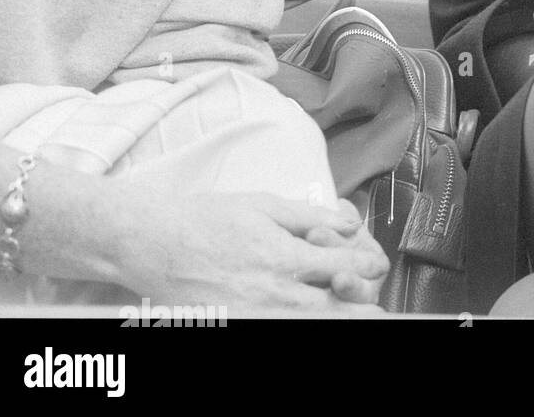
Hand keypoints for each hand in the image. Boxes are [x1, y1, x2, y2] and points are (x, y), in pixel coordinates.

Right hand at [113, 187, 389, 311]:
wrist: (155, 244)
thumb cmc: (207, 219)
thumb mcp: (265, 205)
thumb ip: (312, 217)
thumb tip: (349, 225)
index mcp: (285, 257)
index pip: (345, 267)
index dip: (368, 266)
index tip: (377, 264)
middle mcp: (274, 293)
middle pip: (334, 308)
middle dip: (360, 305)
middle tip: (378, 308)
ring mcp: (256, 315)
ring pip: (310, 324)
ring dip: (336, 317)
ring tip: (357, 317)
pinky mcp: (238, 325)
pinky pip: (279, 329)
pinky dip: (300, 323)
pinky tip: (308, 316)